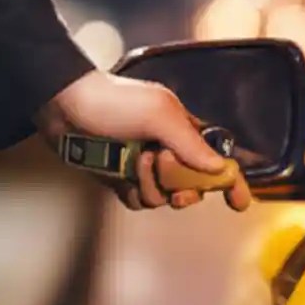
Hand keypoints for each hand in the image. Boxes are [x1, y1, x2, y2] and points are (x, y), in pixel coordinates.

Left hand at [36, 70, 251, 211]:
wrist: (64, 108)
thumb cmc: (113, 102)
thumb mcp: (159, 115)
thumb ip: (192, 143)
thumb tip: (220, 169)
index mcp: (184, 129)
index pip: (216, 159)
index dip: (231, 181)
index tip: (239, 202)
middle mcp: (168, 149)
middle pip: (193, 186)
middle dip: (186, 189)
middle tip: (174, 183)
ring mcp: (144, 167)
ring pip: (164, 197)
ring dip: (152, 186)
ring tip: (136, 163)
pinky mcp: (121, 179)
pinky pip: (139, 201)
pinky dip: (134, 193)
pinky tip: (122, 176)